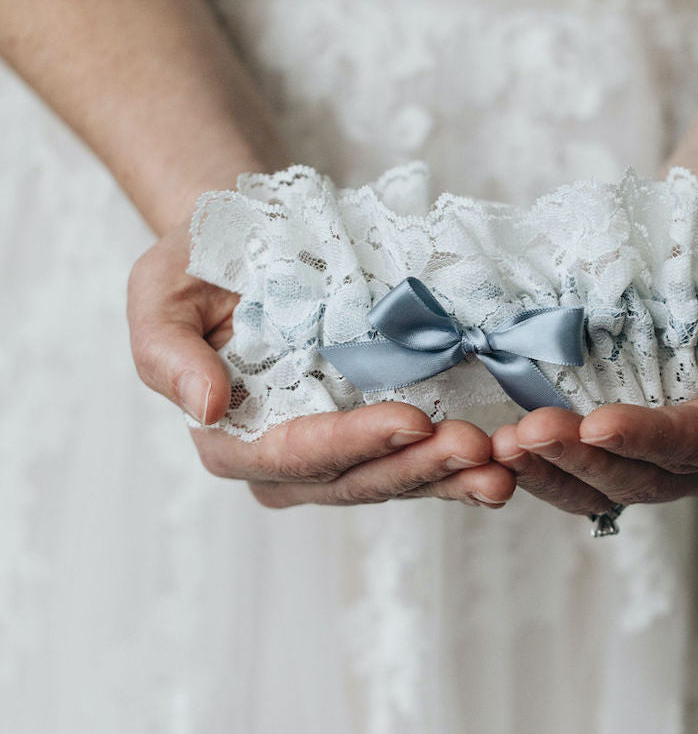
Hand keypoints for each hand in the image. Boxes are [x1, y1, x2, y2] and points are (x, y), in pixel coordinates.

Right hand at [127, 223, 514, 508]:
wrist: (248, 253)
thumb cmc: (198, 268)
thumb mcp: (159, 294)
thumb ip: (168, 353)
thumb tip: (206, 405)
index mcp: (231, 437)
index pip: (294, 454)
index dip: (353, 442)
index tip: (411, 421)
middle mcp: (283, 463)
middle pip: (355, 478)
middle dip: (418, 467)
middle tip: (478, 449)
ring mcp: (334, 456)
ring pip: (393, 480)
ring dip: (450, 478)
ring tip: (501, 467)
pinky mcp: (373, 438)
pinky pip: (414, 462)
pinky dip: (457, 469)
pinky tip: (501, 466)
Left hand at [490, 189, 697, 514]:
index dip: (650, 440)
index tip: (598, 423)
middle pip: (643, 478)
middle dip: (583, 459)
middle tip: (528, 433)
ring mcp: (652, 446)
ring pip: (601, 483)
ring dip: (551, 471)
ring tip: (502, 446)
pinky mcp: (611, 429)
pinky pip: (576, 461)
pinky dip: (539, 462)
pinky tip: (498, 446)